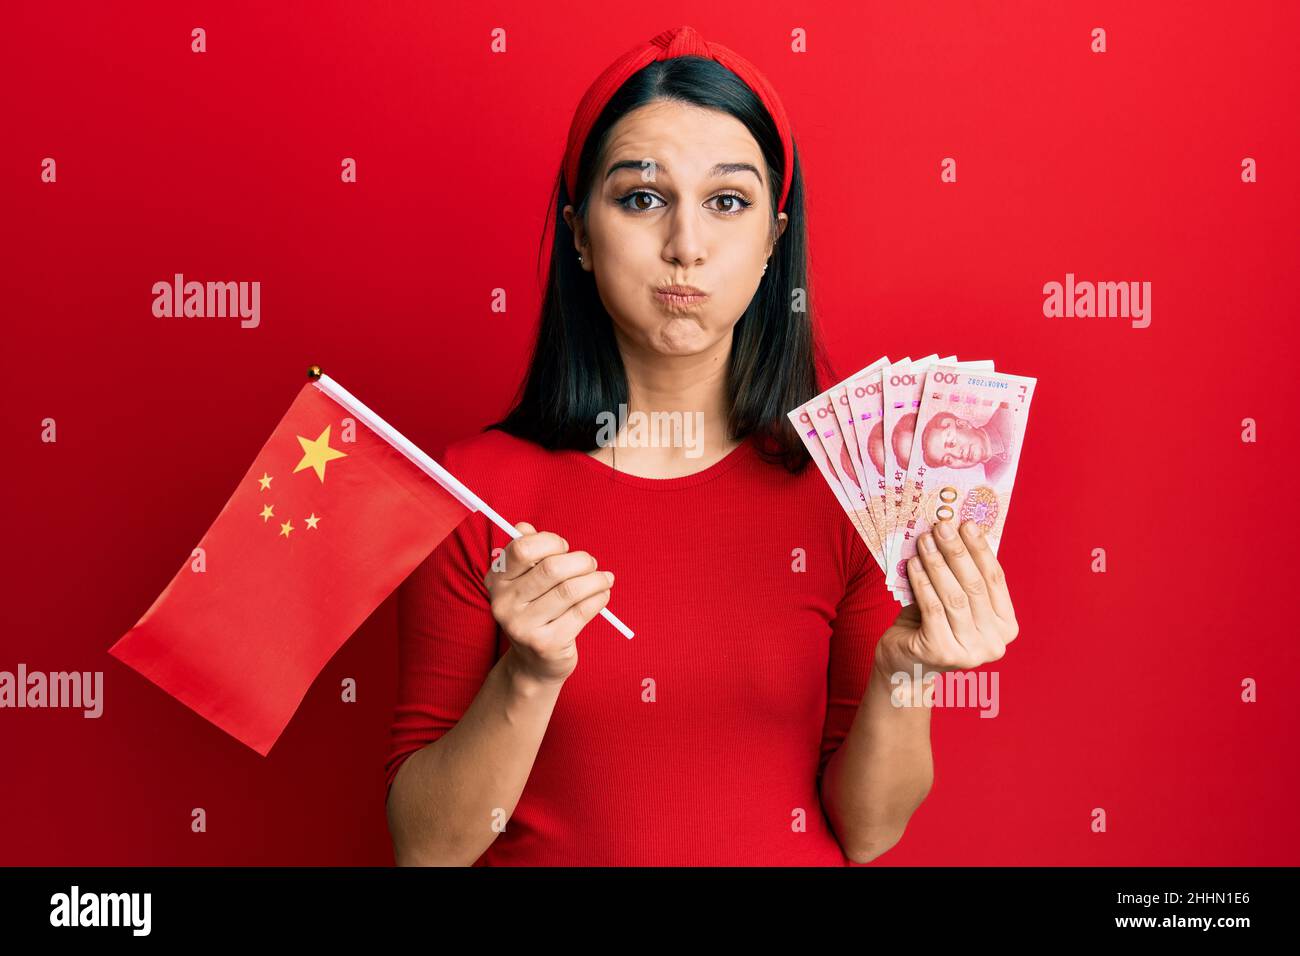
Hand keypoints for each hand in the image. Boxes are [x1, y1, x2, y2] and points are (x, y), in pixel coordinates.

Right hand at [484, 521, 614, 685]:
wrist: (534, 662)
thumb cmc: (536, 610)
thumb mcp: (524, 581)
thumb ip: (524, 551)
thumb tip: (524, 527)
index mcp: (497, 581)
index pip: (522, 548)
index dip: (550, 542)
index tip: (564, 548)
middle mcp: (504, 604)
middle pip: (552, 569)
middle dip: (580, 561)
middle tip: (591, 563)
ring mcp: (524, 627)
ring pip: (570, 590)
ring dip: (596, 580)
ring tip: (604, 579)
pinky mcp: (547, 644)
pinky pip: (582, 611)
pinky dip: (599, 598)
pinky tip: (603, 595)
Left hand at [873, 519, 1019, 691]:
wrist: (903, 664)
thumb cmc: (930, 626)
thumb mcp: (952, 601)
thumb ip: (961, 577)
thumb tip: (955, 532)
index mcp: (1007, 627)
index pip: (996, 580)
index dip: (981, 550)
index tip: (967, 524)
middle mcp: (995, 644)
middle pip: (975, 586)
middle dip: (957, 552)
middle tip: (942, 526)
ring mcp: (970, 653)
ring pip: (954, 597)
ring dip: (937, 564)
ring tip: (924, 540)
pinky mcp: (942, 653)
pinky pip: (933, 609)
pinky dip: (923, 583)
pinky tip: (913, 564)